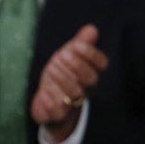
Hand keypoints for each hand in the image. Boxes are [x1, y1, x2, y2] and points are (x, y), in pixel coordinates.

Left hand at [30, 24, 107, 142]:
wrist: (48, 106)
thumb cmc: (61, 77)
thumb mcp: (67, 58)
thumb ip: (79, 44)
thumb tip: (91, 28)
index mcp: (90, 72)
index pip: (101, 64)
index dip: (91, 54)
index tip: (76, 44)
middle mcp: (85, 88)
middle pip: (90, 78)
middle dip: (77, 65)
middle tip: (61, 55)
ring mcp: (73, 102)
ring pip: (75, 93)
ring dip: (63, 78)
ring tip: (51, 66)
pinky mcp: (59, 115)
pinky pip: (58, 110)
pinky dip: (50, 100)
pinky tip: (43, 91)